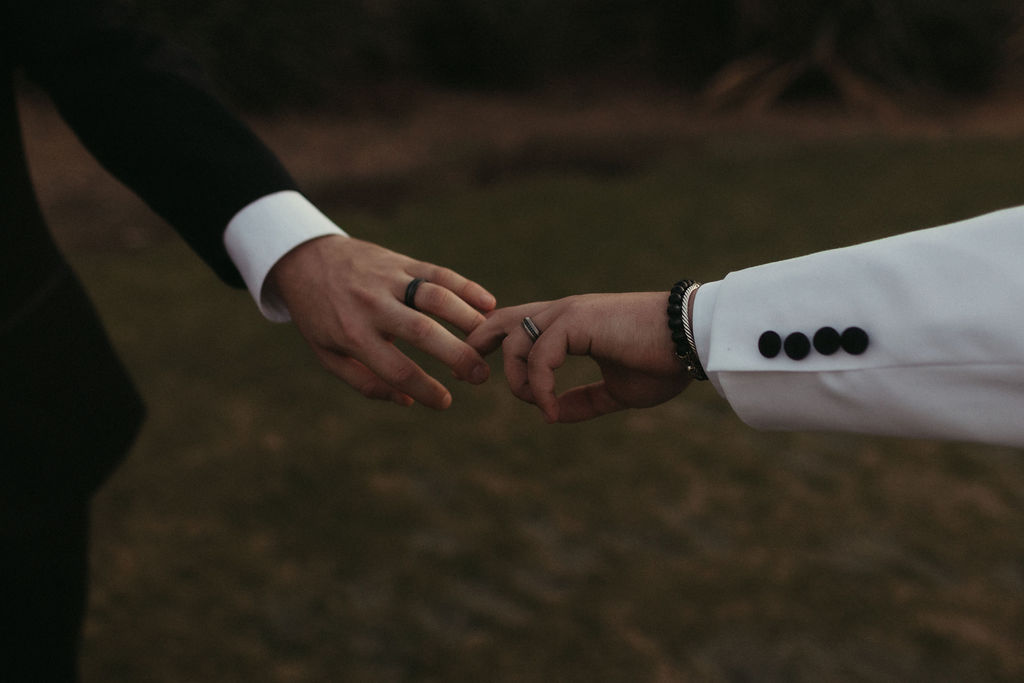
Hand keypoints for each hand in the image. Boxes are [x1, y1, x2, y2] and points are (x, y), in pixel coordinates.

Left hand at [269, 235, 495, 408]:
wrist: (306, 259)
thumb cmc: (320, 315)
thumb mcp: (327, 354)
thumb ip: (364, 382)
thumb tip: (407, 400)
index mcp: (352, 334)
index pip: (396, 368)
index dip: (425, 390)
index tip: (445, 402)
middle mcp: (372, 305)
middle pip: (422, 332)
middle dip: (457, 355)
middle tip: (481, 376)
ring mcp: (389, 279)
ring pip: (436, 297)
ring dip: (468, 319)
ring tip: (488, 341)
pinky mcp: (401, 261)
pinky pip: (438, 272)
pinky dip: (466, 287)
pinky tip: (488, 304)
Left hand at [467, 292, 689, 421]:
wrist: (692, 341)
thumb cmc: (663, 362)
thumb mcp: (616, 392)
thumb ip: (582, 402)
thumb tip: (550, 416)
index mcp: (571, 323)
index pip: (519, 323)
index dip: (493, 340)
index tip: (479, 369)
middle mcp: (563, 312)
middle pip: (502, 320)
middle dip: (477, 344)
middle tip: (469, 376)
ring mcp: (568, 312)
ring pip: (516, 343)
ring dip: (518, 381)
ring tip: (540, 405)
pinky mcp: (577, 321)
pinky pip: (539, 356)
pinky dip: (539, 386)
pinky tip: (549, 408)